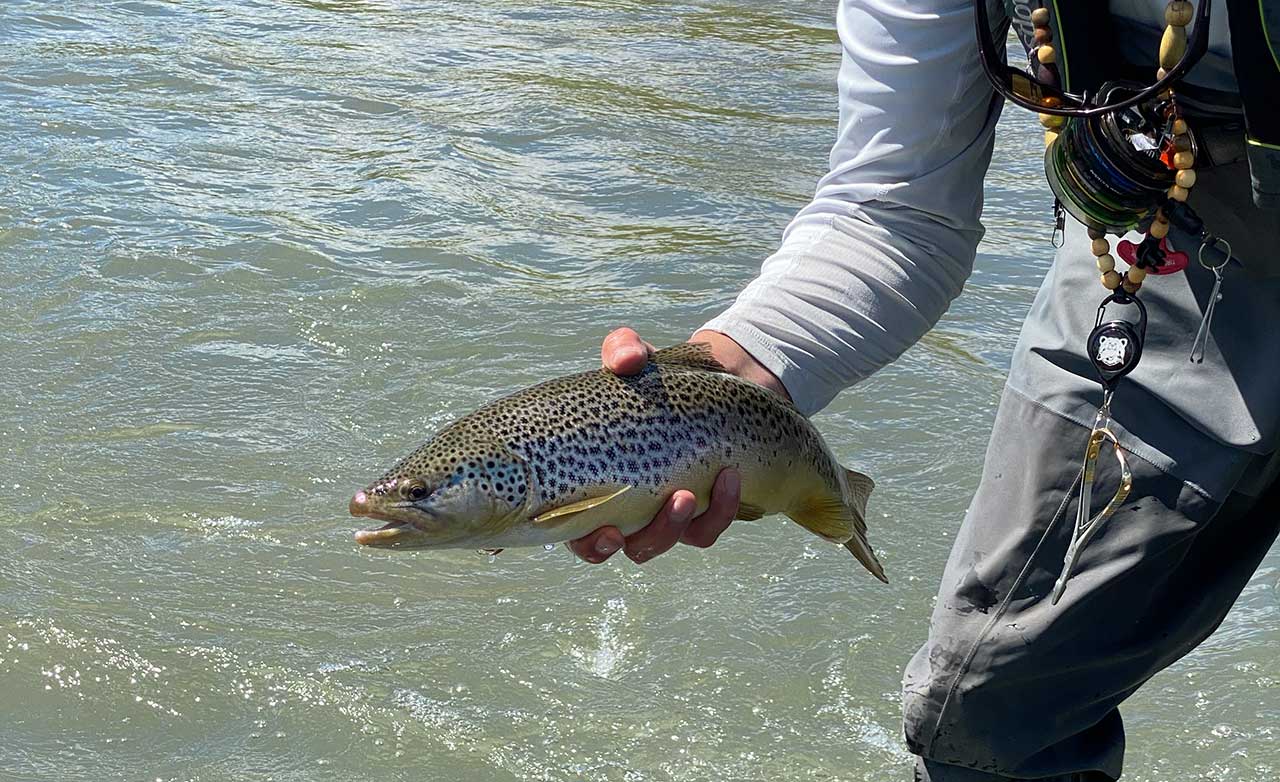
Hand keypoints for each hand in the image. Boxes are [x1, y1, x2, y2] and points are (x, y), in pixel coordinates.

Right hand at [567, 327, 785, 563]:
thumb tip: (626, 360)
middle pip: (610, 547)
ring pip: (657, 543)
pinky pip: (706, 530)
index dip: (583, 541)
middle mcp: (620, 505)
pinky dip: (720, 510)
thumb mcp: (636, 356)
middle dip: (617, 544)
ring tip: (686, 496)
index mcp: (590, 478)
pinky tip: (730, 477)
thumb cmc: (655, 378)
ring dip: (670, 528)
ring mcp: (659, 513)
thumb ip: (623, 350)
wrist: (711, 387)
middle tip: (625, 528)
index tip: (600, 531)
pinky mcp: (700, 513)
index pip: (573, 526)